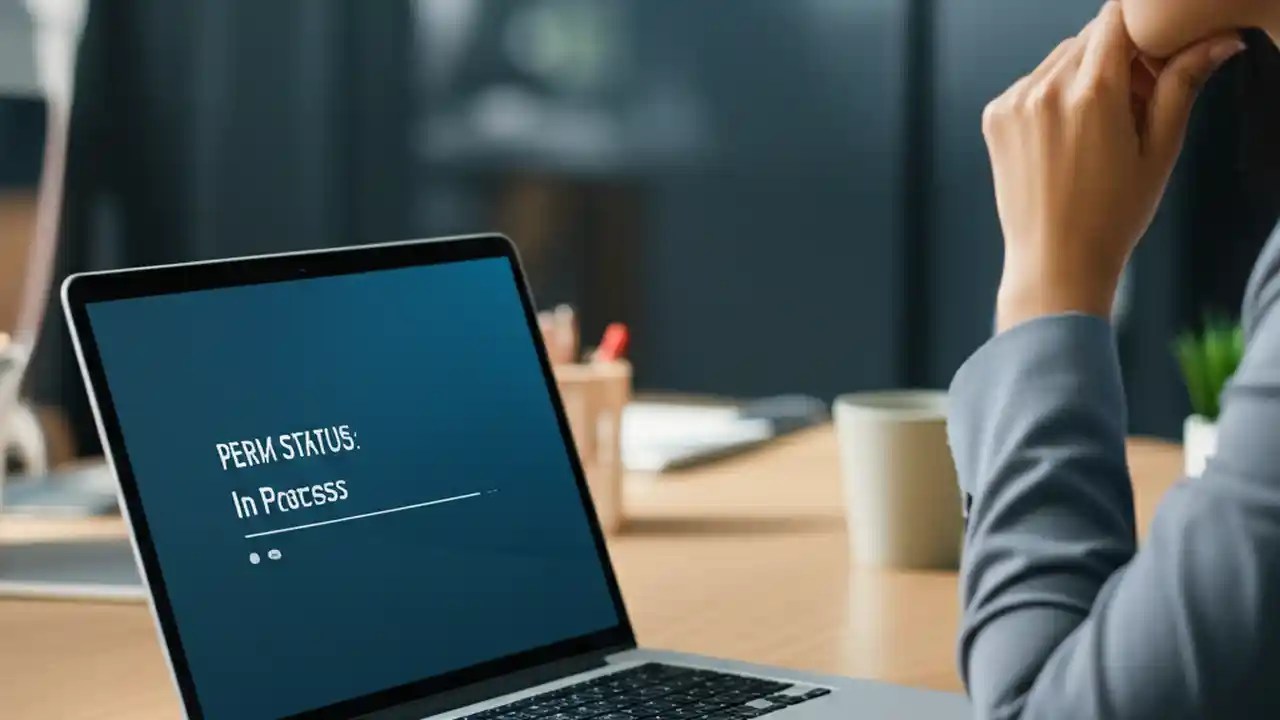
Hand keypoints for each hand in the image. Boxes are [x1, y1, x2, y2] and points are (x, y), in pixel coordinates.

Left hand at [983, 1, 1243, 331]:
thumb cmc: (1113, 216)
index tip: (1150, 68)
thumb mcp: (1160, 149)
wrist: (1055, 262)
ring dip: (1082, 76)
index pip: (1119, 19)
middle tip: (1130, 111)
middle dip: (1115, 59)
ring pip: (1060, 59)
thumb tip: (1216, 41)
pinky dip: (1051, 96)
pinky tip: (1064, 140)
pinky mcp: (994, 116)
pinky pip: (1032, 83)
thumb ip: (1183, 84)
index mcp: (1092, 94)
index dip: (1142, 36)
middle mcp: (1046, 90)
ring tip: (1095, 132)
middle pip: (1089, 38)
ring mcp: (1013, 103)